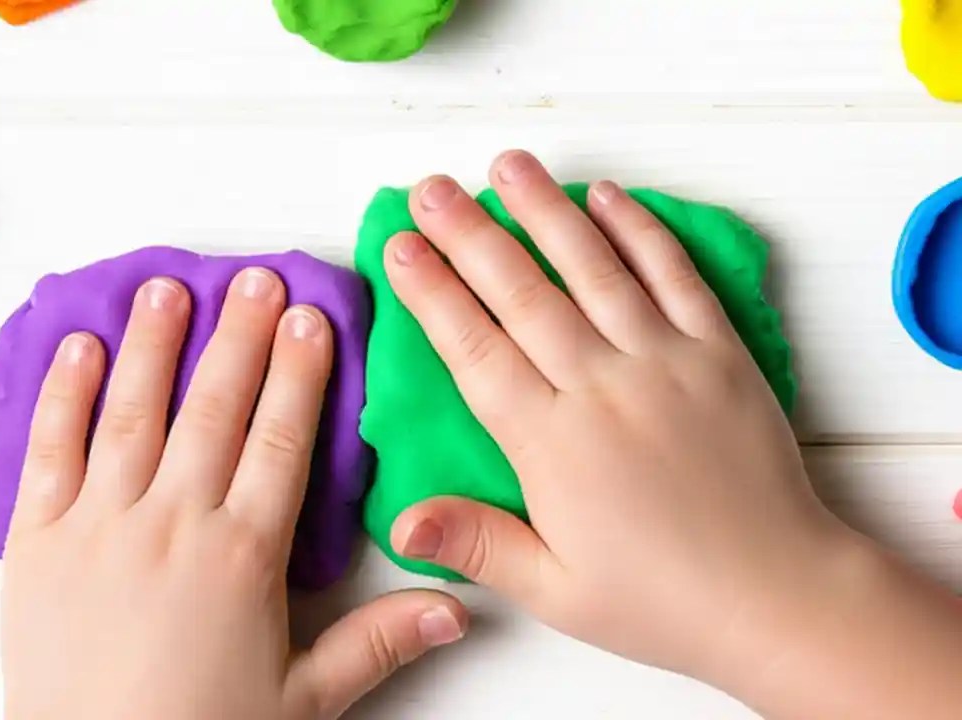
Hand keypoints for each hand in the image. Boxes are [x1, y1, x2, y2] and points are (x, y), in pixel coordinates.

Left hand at [1, 269, 466, 719]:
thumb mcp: (304, 701)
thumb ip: (378, 643)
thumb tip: (459, 607)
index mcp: (243, 556)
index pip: (280, 440)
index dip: (297, 373)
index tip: (307, 318)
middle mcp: (172, 524)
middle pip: (214, 409)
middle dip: (238, 337)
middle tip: (254, 278)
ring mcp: (98, 527)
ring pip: (132, 413)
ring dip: (152, 344)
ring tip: (168, 287)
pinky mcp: (36, 543)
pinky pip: (48, 452)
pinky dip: (62, 395)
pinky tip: (76, 347)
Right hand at [383, 151, 857, 684]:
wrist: (776, 595)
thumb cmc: (659, 600)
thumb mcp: (554, 590)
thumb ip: (477, 543)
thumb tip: (401, 521)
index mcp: (551, 443)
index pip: (474, 349)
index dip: (432, 293)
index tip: (400, 246)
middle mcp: (601, 386)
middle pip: (522, 294)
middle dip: (469, 234)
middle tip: (430, 187)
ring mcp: (664, 361)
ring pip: (593, 269)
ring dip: (546, 211)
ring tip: (508, 166)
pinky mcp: (719, 354)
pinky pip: (674, 276)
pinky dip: (640, 231)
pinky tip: (608, 196)